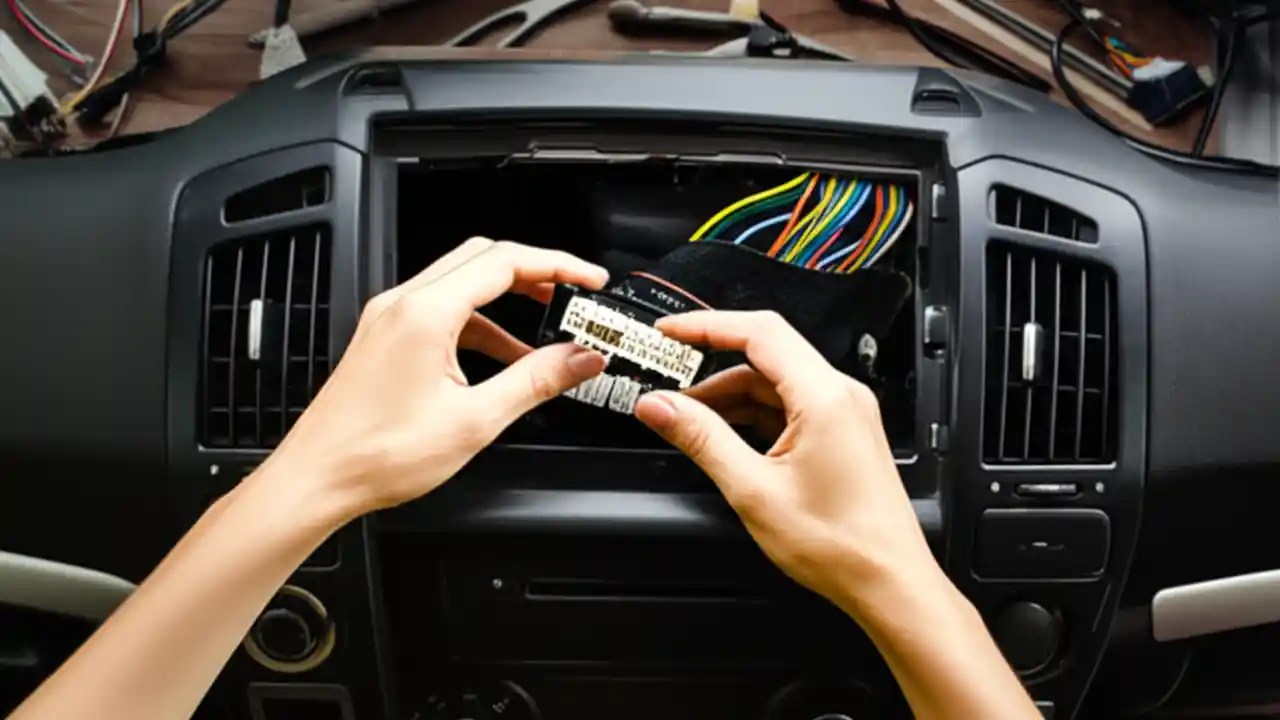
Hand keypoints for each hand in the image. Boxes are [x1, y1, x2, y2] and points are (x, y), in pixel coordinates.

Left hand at [257, 238, 608, 521]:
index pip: (506, 261)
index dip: (558, 265)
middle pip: (483, 259)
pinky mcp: (385, 339)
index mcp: (425, 313)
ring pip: (462, 284)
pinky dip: (480, 326)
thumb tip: (580, 359)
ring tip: (546, 339)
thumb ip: (535, 381)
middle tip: (573, 295)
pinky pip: (443, 313)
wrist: (317, 479)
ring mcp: (390, 319)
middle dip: (536, 272)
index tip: (589, 279)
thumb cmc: (377, 454)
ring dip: (508, 302)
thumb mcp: (475, 420)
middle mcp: (403, 304)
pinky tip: (503, 362)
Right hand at [633, 311, 939, 619]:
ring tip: (686, 420)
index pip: (758, 331)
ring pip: (773, 383)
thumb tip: (660, 406)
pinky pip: (788, 406)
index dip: (706, 325)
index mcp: (824, 396)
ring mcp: (843, 413)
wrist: (888, 584)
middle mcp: (840, 395)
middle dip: (710, 366)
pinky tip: (723, 437)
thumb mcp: (753, 490)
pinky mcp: (841, 434)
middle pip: (763, 355)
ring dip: (728, 396)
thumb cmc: (840, 545)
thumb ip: (701, 439)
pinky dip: (751, 416)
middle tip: (667, 380)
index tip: (669, 331)